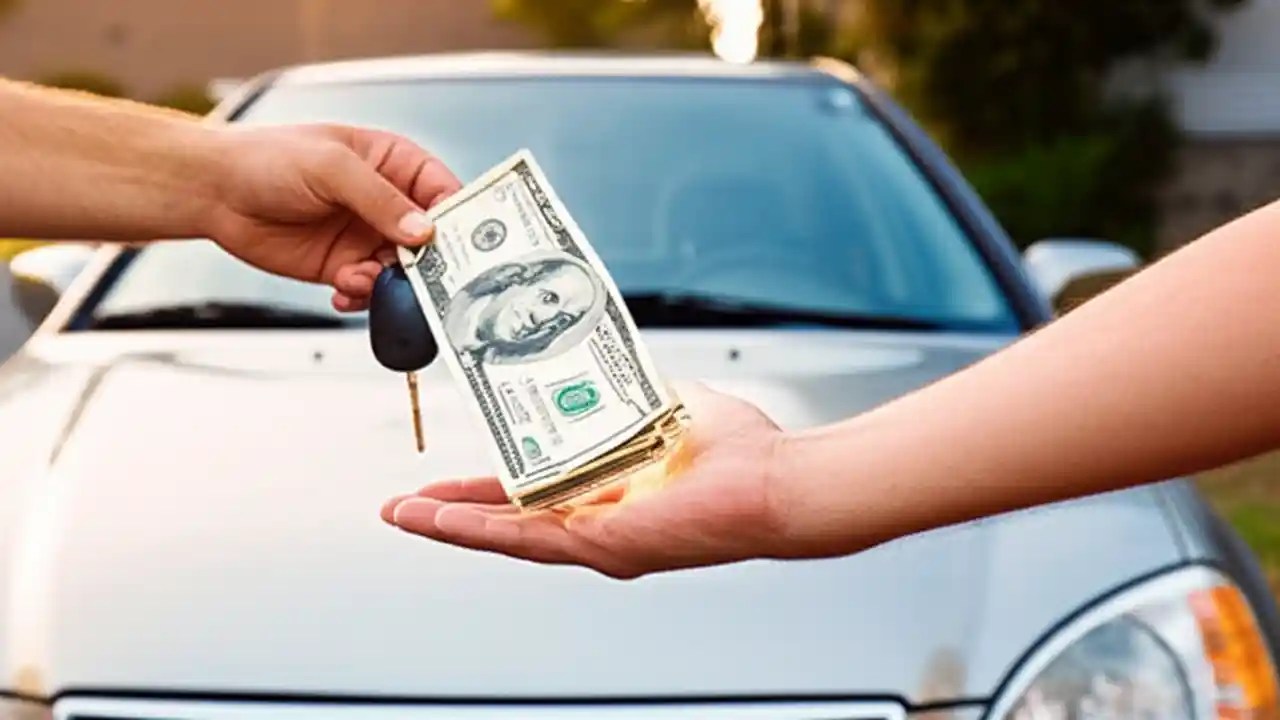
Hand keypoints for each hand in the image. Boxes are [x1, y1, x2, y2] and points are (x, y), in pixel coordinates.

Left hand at [206, 124, 460, 311]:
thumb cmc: (269, 159)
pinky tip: (343, 290)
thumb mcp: (331, 167)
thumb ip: (379, 199)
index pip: (445, 192)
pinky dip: (363, 297)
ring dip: (390, 284)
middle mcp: (387, 203)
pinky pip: (370, 290)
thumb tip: (423, 231)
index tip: (461, 246)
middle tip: (422, 281)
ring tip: (359, 279)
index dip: (458, 219)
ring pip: (403, 272)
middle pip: (431, 241)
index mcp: (395, 164)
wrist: (215, 191)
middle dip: (428, 263)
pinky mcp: (344, 266)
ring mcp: (367, 237)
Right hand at [381, 383, 795, 578]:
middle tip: (404, 505)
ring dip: (449, 524)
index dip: (486, 491)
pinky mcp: (605, 545)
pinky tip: (440, 521)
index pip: (533, 495)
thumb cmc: (739, 452)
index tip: (447, 482)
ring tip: (402, 513)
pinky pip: (527, 537)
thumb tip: (610, 370)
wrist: (774, 480)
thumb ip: (632, 396)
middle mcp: (598, 525)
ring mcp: (599, 541)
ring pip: (505, 535)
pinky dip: (478, 530)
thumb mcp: (667, 407)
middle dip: (452, 513)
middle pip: (507, 522)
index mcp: (609, 496)